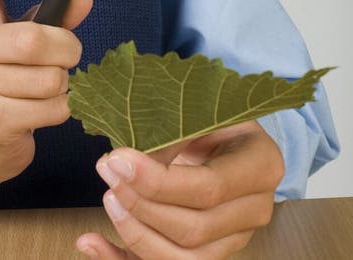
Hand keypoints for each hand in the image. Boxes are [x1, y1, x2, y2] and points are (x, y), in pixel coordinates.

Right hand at [0, 0, 92, 186]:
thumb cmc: (6, 69)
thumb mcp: (25, 30)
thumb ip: (56, 11)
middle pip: (31, 39)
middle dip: (66, 48)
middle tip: (69, 53)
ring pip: (47, 78)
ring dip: (64, 81)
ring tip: (50, 82)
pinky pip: (50, 108)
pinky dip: (62, 107)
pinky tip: (45, 106)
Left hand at [76, 120, 284, 258]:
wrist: (226, 130)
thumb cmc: (211, 112)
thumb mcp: (200, 109)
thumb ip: (172, 134)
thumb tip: (127, 164)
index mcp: (261, 165)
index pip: (210, 188)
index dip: (158, 182)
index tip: (118, 160)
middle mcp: (255, 209)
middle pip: (195, 230)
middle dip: (142, 205)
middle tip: (108, 170)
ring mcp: (234, 237)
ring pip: (184, 259)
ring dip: (136, 234)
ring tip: (109, 199)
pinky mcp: (210, 251)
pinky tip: (91, 243)